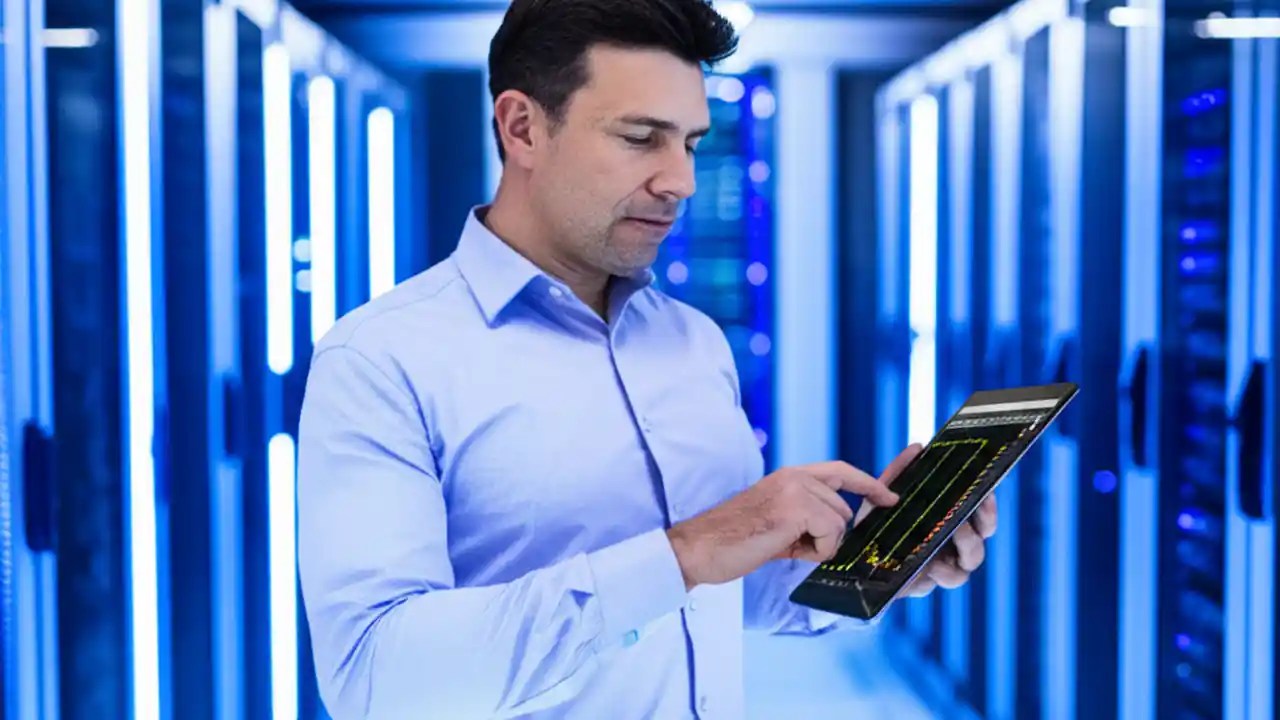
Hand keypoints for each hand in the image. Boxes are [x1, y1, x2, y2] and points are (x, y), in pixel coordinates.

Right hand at [666, 462, 899, 588]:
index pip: (841, 471)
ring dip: (819, 545)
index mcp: (789, 475)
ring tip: (782, 546)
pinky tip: (784, 549)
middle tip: (791, 545)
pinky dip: (814, 551)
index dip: (869, 483)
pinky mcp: (795, 508)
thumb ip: (805, 513)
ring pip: (838, 523)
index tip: (890, 496)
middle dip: (828, 535)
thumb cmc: (734, 540)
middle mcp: (794, 476)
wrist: (700, 547)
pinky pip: (830, 536)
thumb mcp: (776, 518)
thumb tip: (838, 528)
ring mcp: (795, 489)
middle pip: (843, 507)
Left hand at [863, 444, 997, 597]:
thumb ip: (900, 471)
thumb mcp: (883, 493)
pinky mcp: (917, 587)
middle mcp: (946, 551)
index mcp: (947, 527)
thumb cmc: (874, 519)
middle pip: (977, 547)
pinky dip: (933, 576)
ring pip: (962, 572)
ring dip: (961, 553)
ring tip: (951, 537)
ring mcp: (934, 571)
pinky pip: (932, 586)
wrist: (846, 549)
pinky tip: (928, 567)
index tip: (986, 495)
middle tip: (967, 519)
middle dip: (980, 531)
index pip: (980, 521)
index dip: (988, 509)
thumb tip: (918, 448)